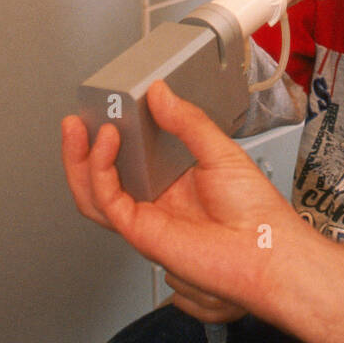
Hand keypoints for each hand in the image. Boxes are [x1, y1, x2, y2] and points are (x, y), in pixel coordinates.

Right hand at [61, 80, 301, 315]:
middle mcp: (156, 199)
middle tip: (79, 117)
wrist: (264, 248)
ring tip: (79, 128)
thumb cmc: (254, 210)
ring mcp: (146, 216)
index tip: (109, 105)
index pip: (133, 155)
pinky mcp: (140, 231)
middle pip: (104, 175)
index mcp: (174, 179)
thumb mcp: (220, 150)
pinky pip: (106, 200)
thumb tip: (160, 93)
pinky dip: (99, 171)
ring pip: (95, 191)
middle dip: (84, 147)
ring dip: (80, 160)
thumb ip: (188, 122)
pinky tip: (105, 144)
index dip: (116, 132)